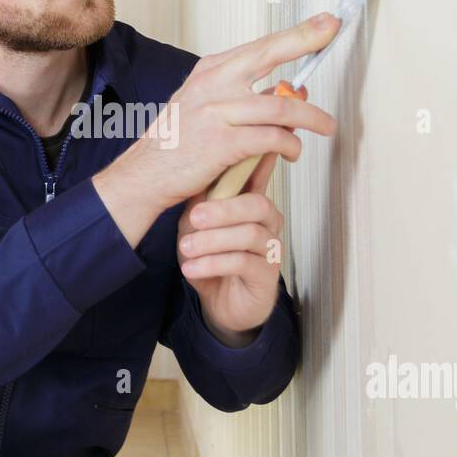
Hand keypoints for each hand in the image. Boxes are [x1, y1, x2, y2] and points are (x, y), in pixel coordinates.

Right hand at [113, 12, 339, 208]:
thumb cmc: (177, 143)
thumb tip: (285, 90)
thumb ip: (240, 95)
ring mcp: (217, 112)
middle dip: (305, 40)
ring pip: (280, 105)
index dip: (297, 33)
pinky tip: (293, 151)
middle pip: (269, 54)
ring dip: (311, 117)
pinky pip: (270, 139)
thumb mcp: (203, 105)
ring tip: (326, 126)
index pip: (261, 45)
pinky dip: (289, 145)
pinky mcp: (222, 143)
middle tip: (331, 32)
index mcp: (210, 71)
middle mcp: (213, 84)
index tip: (323, 22)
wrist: (145, 175)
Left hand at [176, 148, 283, 334]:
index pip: (258, 178)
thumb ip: (199, 204)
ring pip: (249, 234)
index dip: (257, 162)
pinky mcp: (267, 274)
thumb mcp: (196, 229)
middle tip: (195, 217)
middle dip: (224, 209)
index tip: (241, 151)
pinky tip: (192, 269)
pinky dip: (213, 264)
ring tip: (187, 248)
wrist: (221, 305)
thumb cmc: (212, 262)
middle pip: (257, 205)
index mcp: (252, 206)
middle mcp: (268, 223)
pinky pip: (243, 263)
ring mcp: (270, 248)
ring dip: (213, 241)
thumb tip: (193, 177)